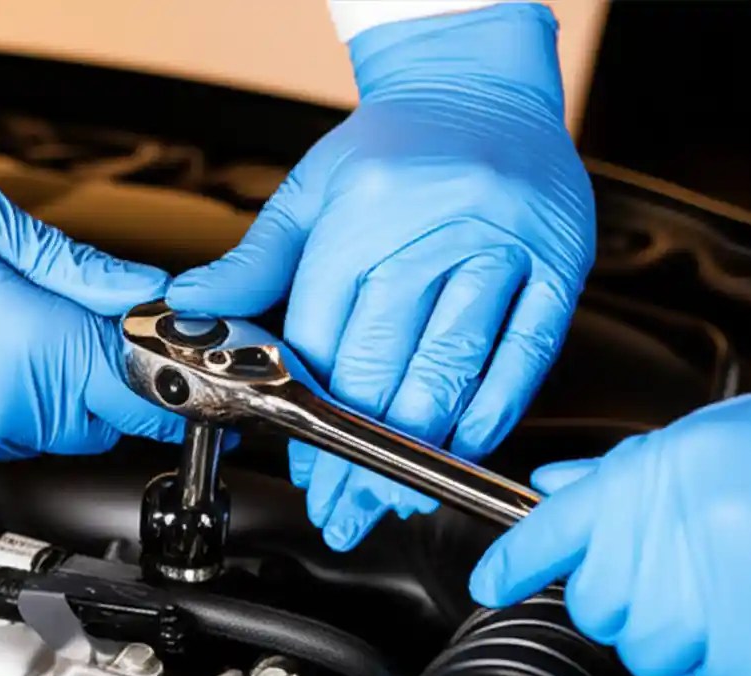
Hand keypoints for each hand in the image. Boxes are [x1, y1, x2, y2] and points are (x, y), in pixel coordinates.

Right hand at [0, 151, 183, 473]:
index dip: (168, 379)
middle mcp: (0, 407)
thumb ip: (78, 268)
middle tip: (86, 325)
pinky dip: (7, 404)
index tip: (178, 365)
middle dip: (110, 379)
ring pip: (52, 431)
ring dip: (57, 391)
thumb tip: (141, 292)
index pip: (140, 391)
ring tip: (11, 328)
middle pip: (102, 419)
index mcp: (29, 347)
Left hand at [166, 4, 594, 549]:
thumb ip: (255, 260)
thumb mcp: (312, 190)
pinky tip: (458, 453)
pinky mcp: (558, 265)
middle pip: (386, 365)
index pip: (325, 332)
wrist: (481, 91)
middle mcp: (440, 225)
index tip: (302, 461)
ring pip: (453, 370)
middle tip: (341, 508)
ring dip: (417, 451)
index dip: (307, 409)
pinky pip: (524, 356)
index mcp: (366, 207)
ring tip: (390, 501)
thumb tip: (192, 306)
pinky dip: (491, 412)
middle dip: (356, 454)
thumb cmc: (393, 147)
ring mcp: (506, 247)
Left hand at [469, 385, 750, 675]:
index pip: (554, 525)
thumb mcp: (721, 441)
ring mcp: (717, 602)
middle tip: (691, 573)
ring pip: (652, 653)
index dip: (514, 560)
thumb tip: (556, 482)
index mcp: (658, 474)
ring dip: (691, 636)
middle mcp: (675, 537)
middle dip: (633, 600)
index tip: (491, 581)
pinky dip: (747, 669)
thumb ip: (629, 470)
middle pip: (597, 607)